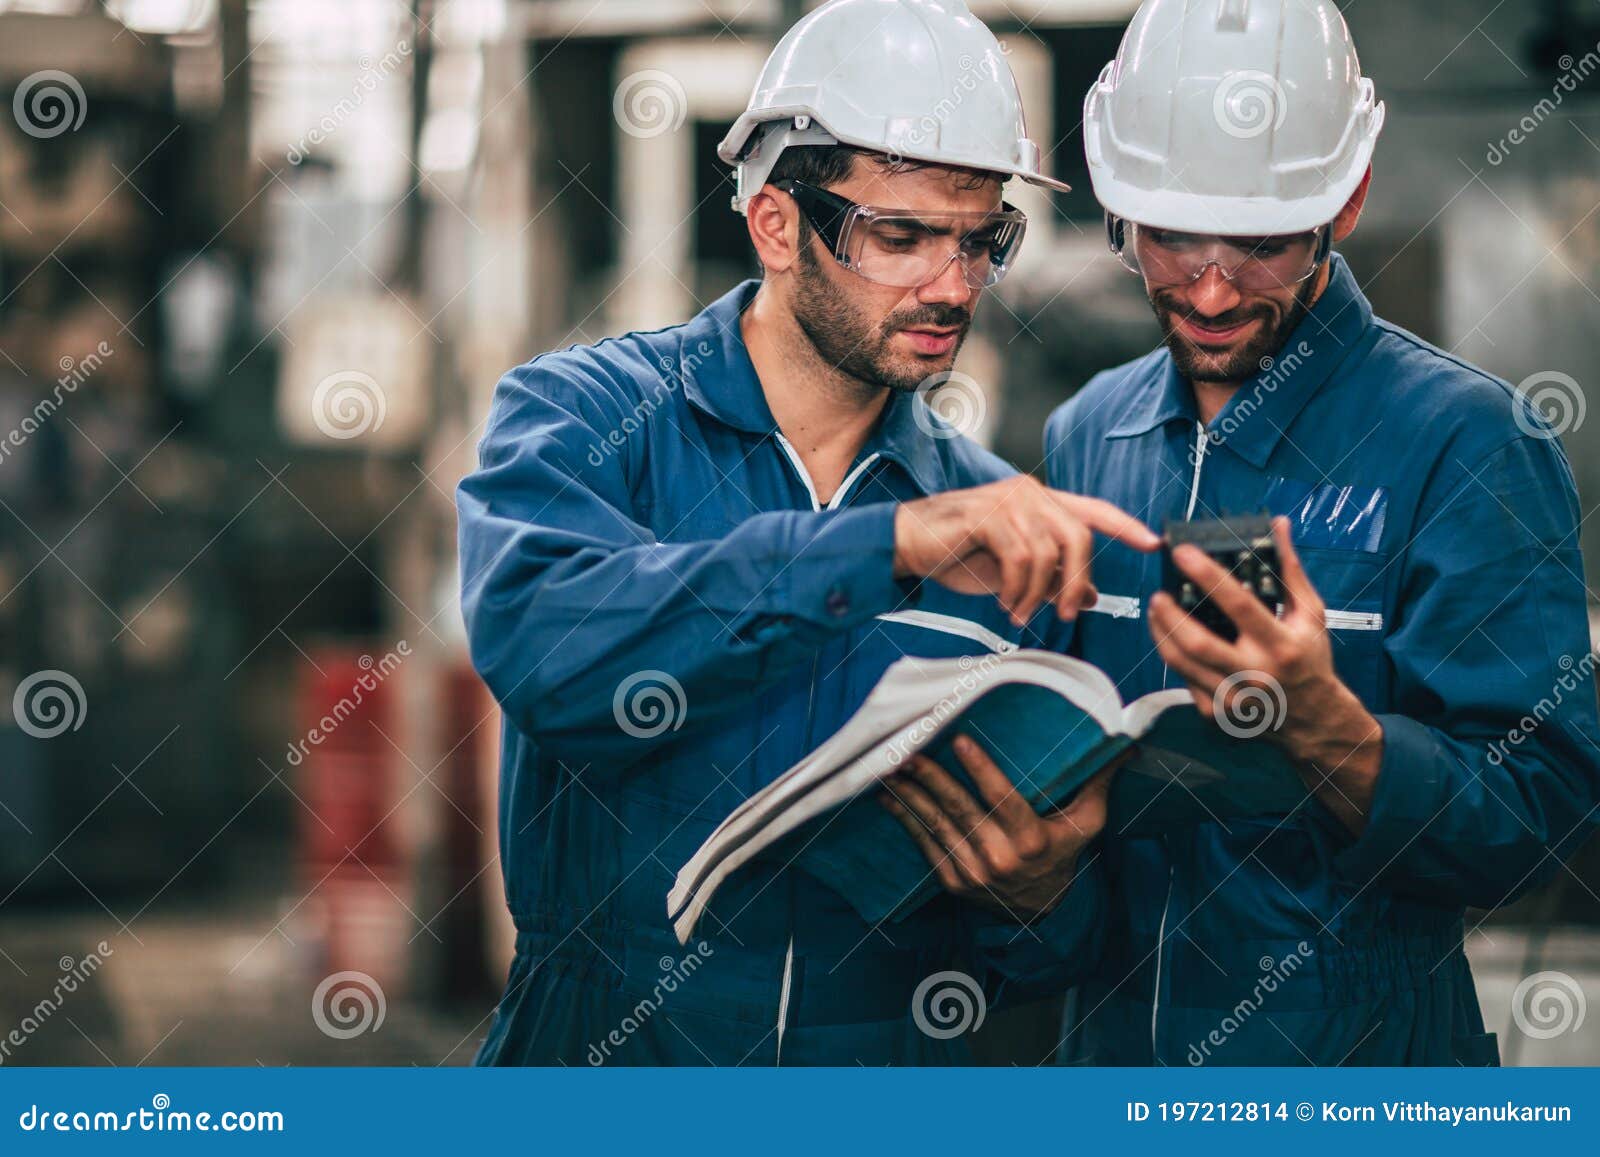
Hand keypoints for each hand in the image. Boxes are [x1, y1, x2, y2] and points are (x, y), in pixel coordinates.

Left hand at [877, 734, 1116, 918]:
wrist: (1041, 912)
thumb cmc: (1064, 853)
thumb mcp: (1087, 823)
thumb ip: (1097, 783)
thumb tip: (1125, 743)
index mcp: (1033, 841)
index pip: (1003, 800)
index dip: (981, 771)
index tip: (960, 741)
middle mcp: (1000, 859)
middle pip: (960, 811)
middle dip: (931, 778)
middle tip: (908, 750)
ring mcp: (973, 873)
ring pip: (937, 826)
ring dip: (910, 795)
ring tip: (889, 768)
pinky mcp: (952, 882)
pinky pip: (925, 845)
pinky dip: (904, 820)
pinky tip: (888, 797)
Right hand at [894, 476, 1158, 626]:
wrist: (905, 543)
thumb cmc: (957, 553)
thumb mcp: (1012, 573)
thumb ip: (1051, 578)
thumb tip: (1091, 596)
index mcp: (1038, 501)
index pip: (1092, 510)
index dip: (1125, 526)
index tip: (1154, 543)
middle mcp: (1029, 493)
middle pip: (1078, 537)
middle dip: (1077, 581)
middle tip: (1065, 614)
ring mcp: (1008, 500)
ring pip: (1049, 553)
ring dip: (1037, 594)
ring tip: (1018, 613)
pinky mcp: (988, 515)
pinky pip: (1022, 558)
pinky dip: (1018, 589)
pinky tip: (1004, 604)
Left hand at [1147, 517, 1381, 832]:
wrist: (1312, 718)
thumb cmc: (1310, 659)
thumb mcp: (1311, 613)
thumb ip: (1288, 570)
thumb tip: (1276, 525)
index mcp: (1280, 644)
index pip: (1239, 606)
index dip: (1208, 577)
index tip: (1183, 553)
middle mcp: (1255, 674)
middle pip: (1199, 643)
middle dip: (1170, 615)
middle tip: (1157, 593)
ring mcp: (1233, 698)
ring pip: (1182, 663)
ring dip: (1162, 633)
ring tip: (1156, 610)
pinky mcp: (1216, 712)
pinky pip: (1185, 681)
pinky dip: (1175, 657)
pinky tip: (1171, 639)